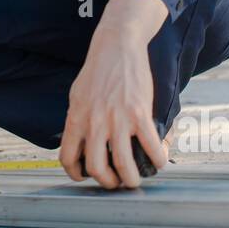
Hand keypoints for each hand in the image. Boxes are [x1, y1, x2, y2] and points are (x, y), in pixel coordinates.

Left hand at [59, 28, 168, 188]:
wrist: (116, 45)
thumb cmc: (98, 70)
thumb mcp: (77, 96)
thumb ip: (78, 120)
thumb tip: (79, 141)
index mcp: (76, 119)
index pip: (68, 158)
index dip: (76, 174)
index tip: (86, 177)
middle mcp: (94, 123)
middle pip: (96, 168)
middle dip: (107, 182)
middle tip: (116, 182)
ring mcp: (117, 119)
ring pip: (123, 164)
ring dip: (132, 179)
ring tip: (136, 179)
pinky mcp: (139, 113)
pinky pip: (150, 146)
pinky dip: (158, 159)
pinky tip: (160, 159)